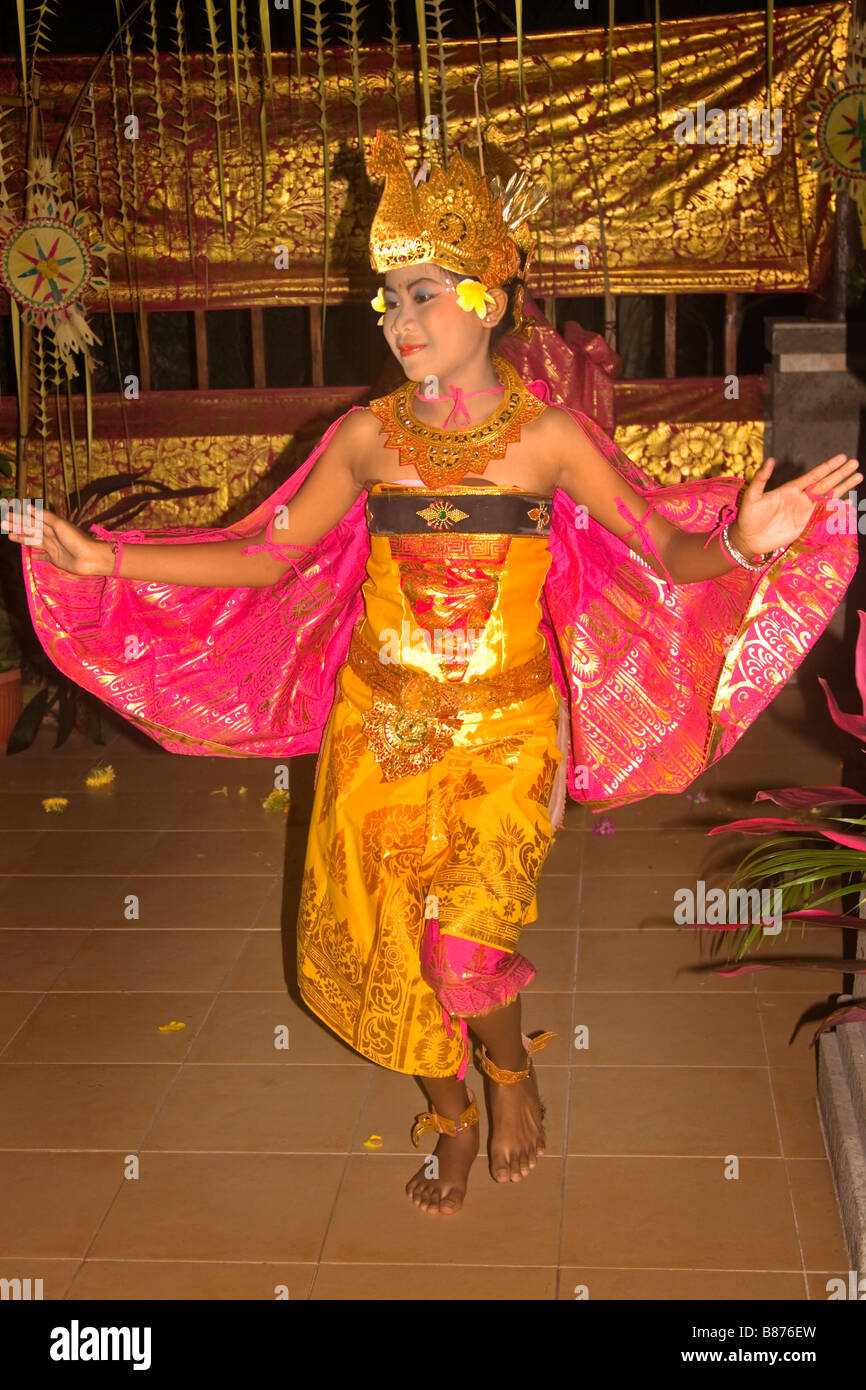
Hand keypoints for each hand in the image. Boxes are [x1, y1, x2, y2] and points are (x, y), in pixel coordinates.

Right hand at [1, 507, 110, 575]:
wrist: (91, 558)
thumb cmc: (77, 540)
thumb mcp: (60, 525)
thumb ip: (45, 516)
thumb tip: (28, 507)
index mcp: (52, 525)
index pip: (32, 519)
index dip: (20, 517)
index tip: (7, 513)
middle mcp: (51, 535)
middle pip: (30, 529)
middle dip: (17, 526)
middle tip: (2, 524)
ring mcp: (53, 547)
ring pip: (33, 541)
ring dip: (22, 538)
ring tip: (9, 535)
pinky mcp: (55, 559)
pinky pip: (43, 556)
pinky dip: (36, 555)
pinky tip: (29, 554)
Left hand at [732, 454, 862, 557]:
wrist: (748, 539)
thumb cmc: (748, 516)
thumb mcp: (752, 495)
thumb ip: (762, 478)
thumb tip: (771, 460)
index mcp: (791, 489)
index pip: (814, 475)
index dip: (828, 466)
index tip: (841, 457)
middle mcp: (801, 498)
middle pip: (826, 483)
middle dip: (841, 474)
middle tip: (855, 463)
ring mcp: (805, 511)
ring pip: (829, 497)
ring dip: (843, 488)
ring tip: (858, 477)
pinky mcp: (806, 525)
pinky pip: (825, 516)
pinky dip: (837, 510)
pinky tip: (849, 503)